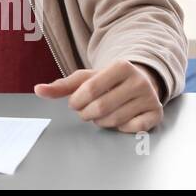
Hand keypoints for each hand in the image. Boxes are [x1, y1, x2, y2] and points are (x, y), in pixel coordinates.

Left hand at [34, 59, 162, 132]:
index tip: (75, 102)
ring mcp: (150, 97)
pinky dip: (120, 128)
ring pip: (115, 120)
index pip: (90, 89)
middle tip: (86, 111)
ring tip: (101, 114)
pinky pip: (132, 129)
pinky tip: (120, 118)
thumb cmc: (107, 80)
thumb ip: (62, 85)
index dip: (77, 101)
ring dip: (101, 122)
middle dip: (87, 113)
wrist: (140, 80)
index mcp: (121, 66)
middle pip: (101, 107)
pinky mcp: (157, 113)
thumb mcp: (86, 78)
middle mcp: (139, 80)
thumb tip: (37, 89)